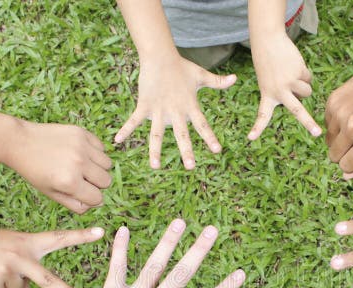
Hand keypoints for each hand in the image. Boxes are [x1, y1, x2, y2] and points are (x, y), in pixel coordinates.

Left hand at [4, 121, 112, 213]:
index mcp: (69, 182)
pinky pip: (102, 147)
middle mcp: (78, 164)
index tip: (80, 193)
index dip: (90, 199)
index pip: (97, 198)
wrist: (19, 141)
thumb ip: (75, 204)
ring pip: (108, 164)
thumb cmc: (34, 171)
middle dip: (97, 184)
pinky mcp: (81, 133)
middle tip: (81, 179)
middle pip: (106, 181)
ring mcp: (81, 147)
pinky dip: (95, 153)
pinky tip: (80, 153)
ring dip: (98, 168)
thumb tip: (98, 203)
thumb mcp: (51, 193)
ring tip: (82, 165)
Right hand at [114, 55, 236, 169]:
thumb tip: (235, 78)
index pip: (203, 125)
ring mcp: (159, 110)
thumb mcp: (201, 75)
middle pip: (182, 135)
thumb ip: (218, 81)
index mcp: (190, 107)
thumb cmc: (181, 67)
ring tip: (155, 167)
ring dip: (156, 151)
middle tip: (191, 167)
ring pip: (157, 134)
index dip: (209, 138)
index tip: (217, 151)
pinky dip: (125, 129)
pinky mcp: (145, 105)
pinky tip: (117, 140)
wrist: (160, 56)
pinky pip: (134, 120)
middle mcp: (175, 112)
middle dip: (187, 151)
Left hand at [248, 34, 320, 139]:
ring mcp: (290, 82)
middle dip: (309, 123)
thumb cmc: (268, 63)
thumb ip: (283, 93)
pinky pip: (308, 78)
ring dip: (304, 83)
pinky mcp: (299, 72)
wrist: (268, 40)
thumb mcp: (269, 82)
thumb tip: (304, 96)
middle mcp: (279, 92)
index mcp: (267, 95)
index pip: (262, 116)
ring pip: (307, 92)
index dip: (257, 128)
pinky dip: (304, 72)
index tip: (250, 139)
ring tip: (291, 73)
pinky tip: (293, 64)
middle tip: (317, 134)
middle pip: (297, 111)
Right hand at [325, 56, 352, 178]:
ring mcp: (340, 113)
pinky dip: (336, 122)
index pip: (346, 167)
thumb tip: (345, 177)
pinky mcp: (332, 101)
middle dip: (344, 152)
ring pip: (329, 140)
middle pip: (334, 156)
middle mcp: (352, 128)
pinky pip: (327, 123)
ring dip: (340, 137)